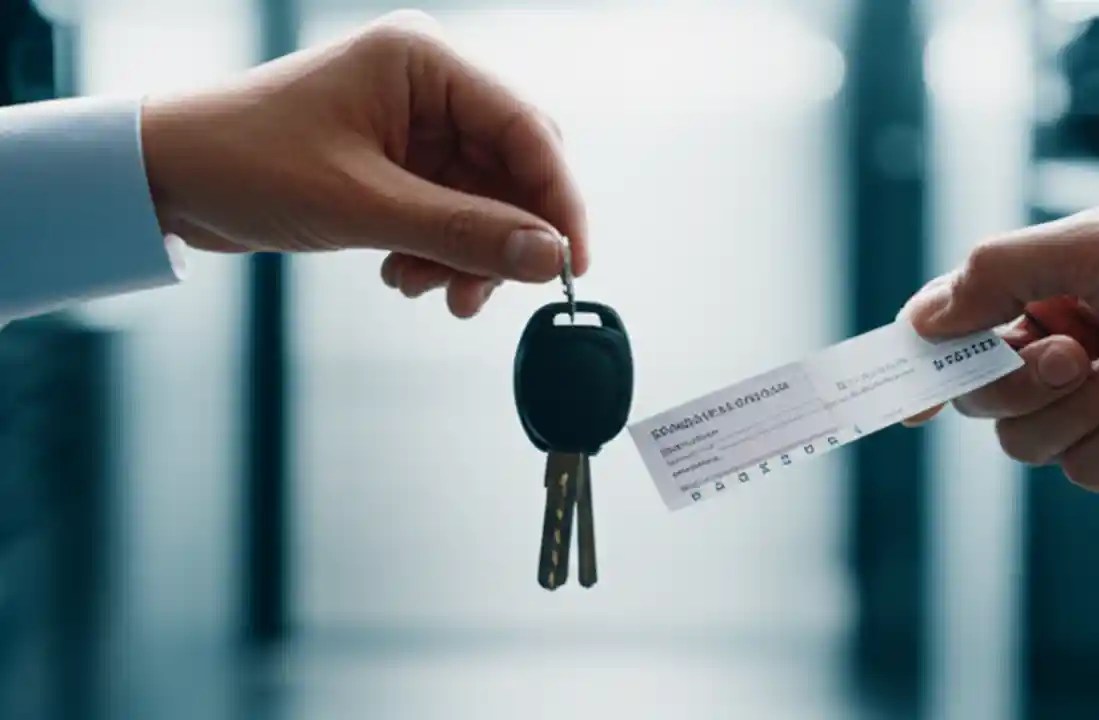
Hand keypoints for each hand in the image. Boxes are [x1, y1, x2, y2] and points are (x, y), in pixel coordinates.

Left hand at [140, 11, 586, 317]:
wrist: (167, 178)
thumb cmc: (248, 163)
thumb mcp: (364, 207)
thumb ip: (464, 233)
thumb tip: (551, 258)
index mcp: (425, 62)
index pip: (526, 129)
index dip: (559, 201)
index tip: (574, 265)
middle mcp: (428, 85)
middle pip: (512, 168)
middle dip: (505, 237)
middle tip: (489, 292)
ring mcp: (414, 125)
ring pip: (484, 200)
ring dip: (468, 254)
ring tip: (428, 290)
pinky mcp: (397, 161)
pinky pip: (450, 212)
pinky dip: (441, 252)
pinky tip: (405, 276)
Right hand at [901, 196, 1098, 494]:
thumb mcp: (1096, 246)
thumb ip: (995, 274)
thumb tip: (921, 323)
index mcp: (1050, 291)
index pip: (959, 325)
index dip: (924, 356)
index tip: (906, 388)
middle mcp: (1064, 349)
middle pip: (979, 394)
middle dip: (1018, 380)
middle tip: (1072, 353)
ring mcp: (1095, 407)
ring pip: (1022, 439)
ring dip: (1080, 406)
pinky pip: (1081, 469)